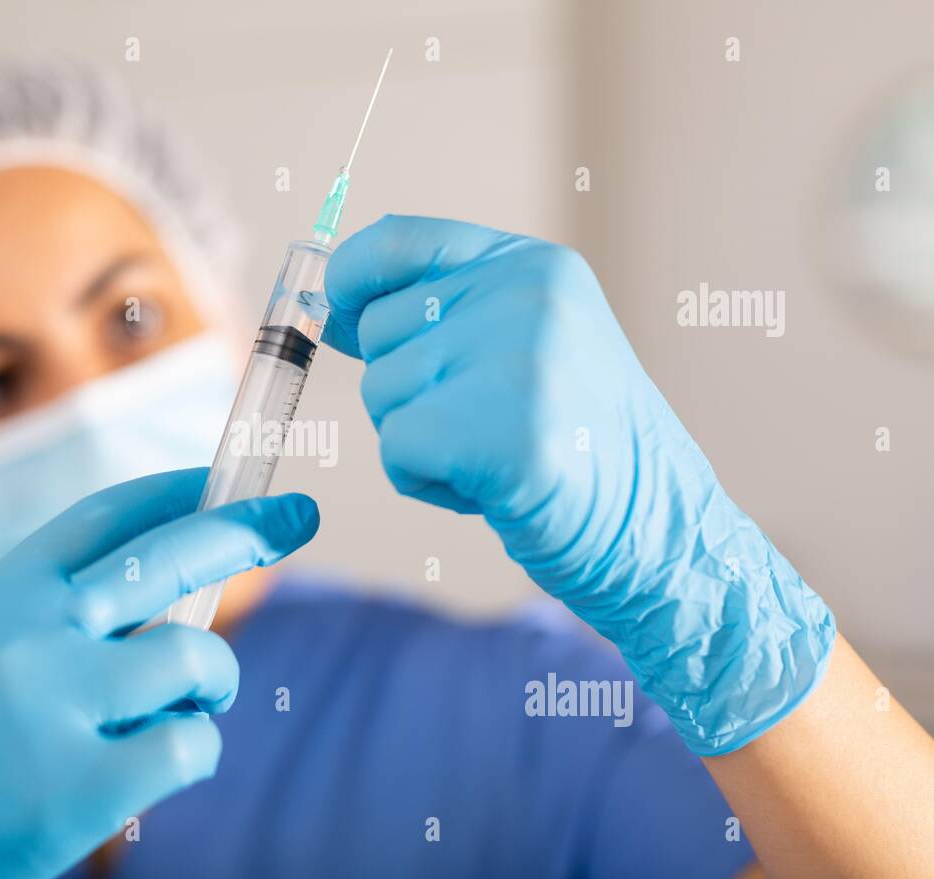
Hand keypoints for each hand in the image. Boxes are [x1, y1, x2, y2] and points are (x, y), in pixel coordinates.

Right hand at [0, 468, 318, 878]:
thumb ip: (63, 605)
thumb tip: (182, 566)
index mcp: (5, 591)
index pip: (109, 514)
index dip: (178, 489)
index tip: (223, 478)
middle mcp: (32, 633)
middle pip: (171, 555)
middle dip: (246, 528)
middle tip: (296, 516)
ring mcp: (57, 705)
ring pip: (197, 659)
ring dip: (211, 682)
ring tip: (181, 710)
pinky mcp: (82, 785)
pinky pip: (193, 744)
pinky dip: (193, 751)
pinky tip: (149, 769)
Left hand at [324, 215, 833, 754]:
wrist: (656, 528)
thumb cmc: (577, 445)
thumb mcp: (520, 349)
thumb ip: (436, 318)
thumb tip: (332, 311)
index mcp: (532, 264)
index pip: (396, 242)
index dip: (350, 280)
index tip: (343, 312)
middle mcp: (525, 295)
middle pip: (378, 331)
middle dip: (404, 389)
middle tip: (479, 422)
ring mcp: (518, 359)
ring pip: (381, 394)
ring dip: (418, 440)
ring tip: (493, 454)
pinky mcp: (502, 431)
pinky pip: (396, 449)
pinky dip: (424, 482)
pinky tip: (489, 488)